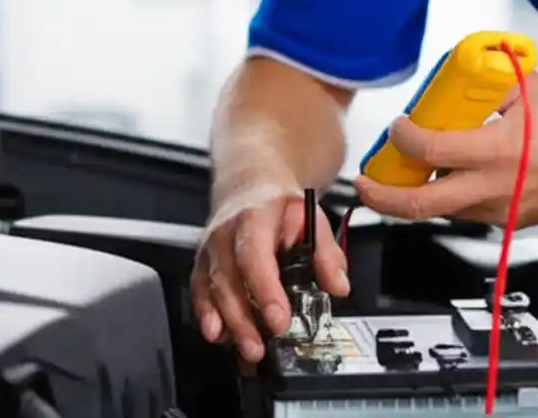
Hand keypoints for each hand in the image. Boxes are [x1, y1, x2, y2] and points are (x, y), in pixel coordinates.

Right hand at [190, 182, 349, 362]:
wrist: (250, 188)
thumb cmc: (278, 206)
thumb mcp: (311, 217)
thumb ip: (326, 252)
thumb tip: (337, 285)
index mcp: (254, 218)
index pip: (254, 255)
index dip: (264, 289)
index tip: (278, 319)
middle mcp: (225, 234)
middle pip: (227, 279)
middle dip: (242, 318)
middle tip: (259, 346)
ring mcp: (210, 251)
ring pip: (211, 290)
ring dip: (226, 323)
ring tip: (246, 349)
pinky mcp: (202, 265)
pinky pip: (200, 293)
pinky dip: (207, 316)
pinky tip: (219, 335)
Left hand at [353, 73, 537, 227]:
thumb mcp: (524, 89)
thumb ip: (484, 86)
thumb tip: (455, 80)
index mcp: (496, 152)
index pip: (429, 152)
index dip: (402, 139)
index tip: (397, 128)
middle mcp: (494, 188)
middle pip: (420, 206)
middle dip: (383, 197)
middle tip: (366, 184)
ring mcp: (501, 211)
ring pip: (441, 212)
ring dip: (415, 198)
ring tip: (401, 179)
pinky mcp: (510, 222)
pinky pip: (467, 214)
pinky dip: (448, 200)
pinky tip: (445, 182)